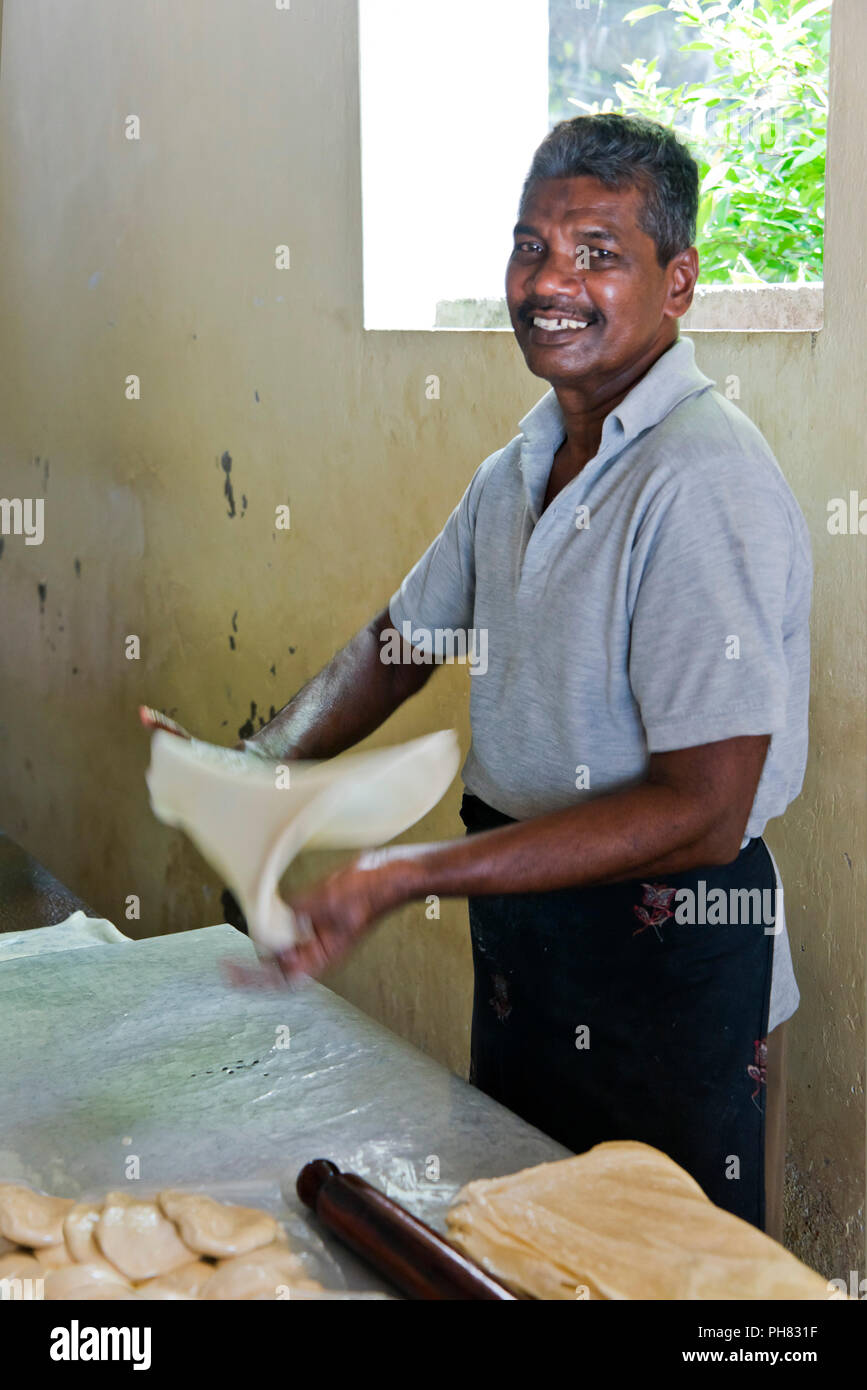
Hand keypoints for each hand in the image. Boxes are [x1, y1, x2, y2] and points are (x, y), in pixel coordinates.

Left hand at [224, 849, 413, 987]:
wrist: (390, 872)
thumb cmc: (370, 890)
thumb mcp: (329, 901)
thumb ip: (297, 913)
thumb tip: (269, 921)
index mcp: (323, 954)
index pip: (282, 977)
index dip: (254, 980)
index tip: (230, 972)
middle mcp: (317, 946)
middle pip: (276, 962)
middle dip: (253, 957)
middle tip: (227, 958)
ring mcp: (317, 929)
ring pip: (280, 940)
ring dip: (262, 933)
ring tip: (243, 920)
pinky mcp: (316, 912)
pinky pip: (288, 919)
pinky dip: (273, 915)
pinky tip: (262, 904)